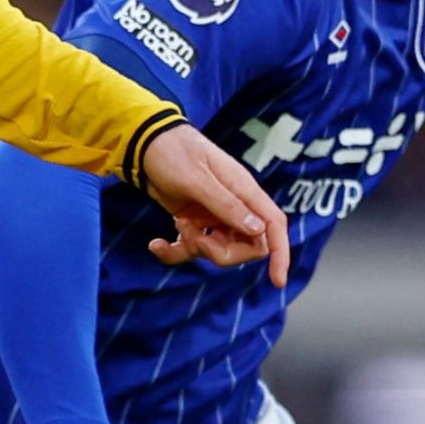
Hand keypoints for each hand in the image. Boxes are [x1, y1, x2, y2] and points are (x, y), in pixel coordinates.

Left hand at [136, 124, 290, 284]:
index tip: (277, 281)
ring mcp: (214, 215)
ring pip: (219, 250)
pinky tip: (156, 245)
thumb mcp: (197, 179)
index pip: (273, 225)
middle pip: (246, 246)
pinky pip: (192, 248)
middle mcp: (234, 205)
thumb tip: (258, 230)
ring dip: (195, 248)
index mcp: (243, 190)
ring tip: (177, 225)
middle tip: (195, 237)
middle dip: (221, 252)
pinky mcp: (195, 221)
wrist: (144, 142)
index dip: (280, 253)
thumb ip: (226, 205)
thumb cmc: (173, 152)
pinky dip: (175, 251)